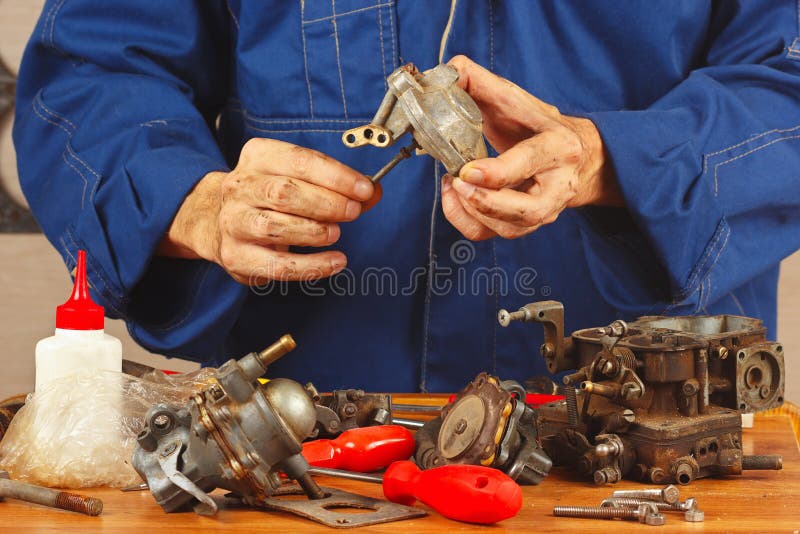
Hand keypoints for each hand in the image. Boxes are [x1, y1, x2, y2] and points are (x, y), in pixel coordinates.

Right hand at [158, 138, 379, 283]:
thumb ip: (338, 187)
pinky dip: (312, 266)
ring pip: (275, 227)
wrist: (215, 221)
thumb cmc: (268, 197)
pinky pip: (277, 265)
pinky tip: (335, 261)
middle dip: (326, 202)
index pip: (298, 160)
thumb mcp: (299, 179)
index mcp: (258, 157)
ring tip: (336, 233)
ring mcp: (234, 222)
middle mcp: (240, 187)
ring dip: (314, 231)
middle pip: (284, 192)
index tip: (364, 189)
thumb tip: (373, 193)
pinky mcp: (237, 256)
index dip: (336, 176)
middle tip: (352, 211)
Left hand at [441, 55, 621, 240]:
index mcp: (558, 147)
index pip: (529, 163)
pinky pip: (494, 236)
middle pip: (526, 211)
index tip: (466, 170)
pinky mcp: (526, 226)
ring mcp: (544, 211)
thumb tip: (451, 70)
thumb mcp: (518, 101)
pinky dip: (467, 222)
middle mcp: (558, 186)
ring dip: (471, 213)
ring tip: (452, 186)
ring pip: (509, 230)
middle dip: (485, 203)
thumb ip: (483, 84)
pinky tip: (456, 199)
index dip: (496, 173)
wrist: (579, 157)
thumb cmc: (541, 127)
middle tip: (457, 184)